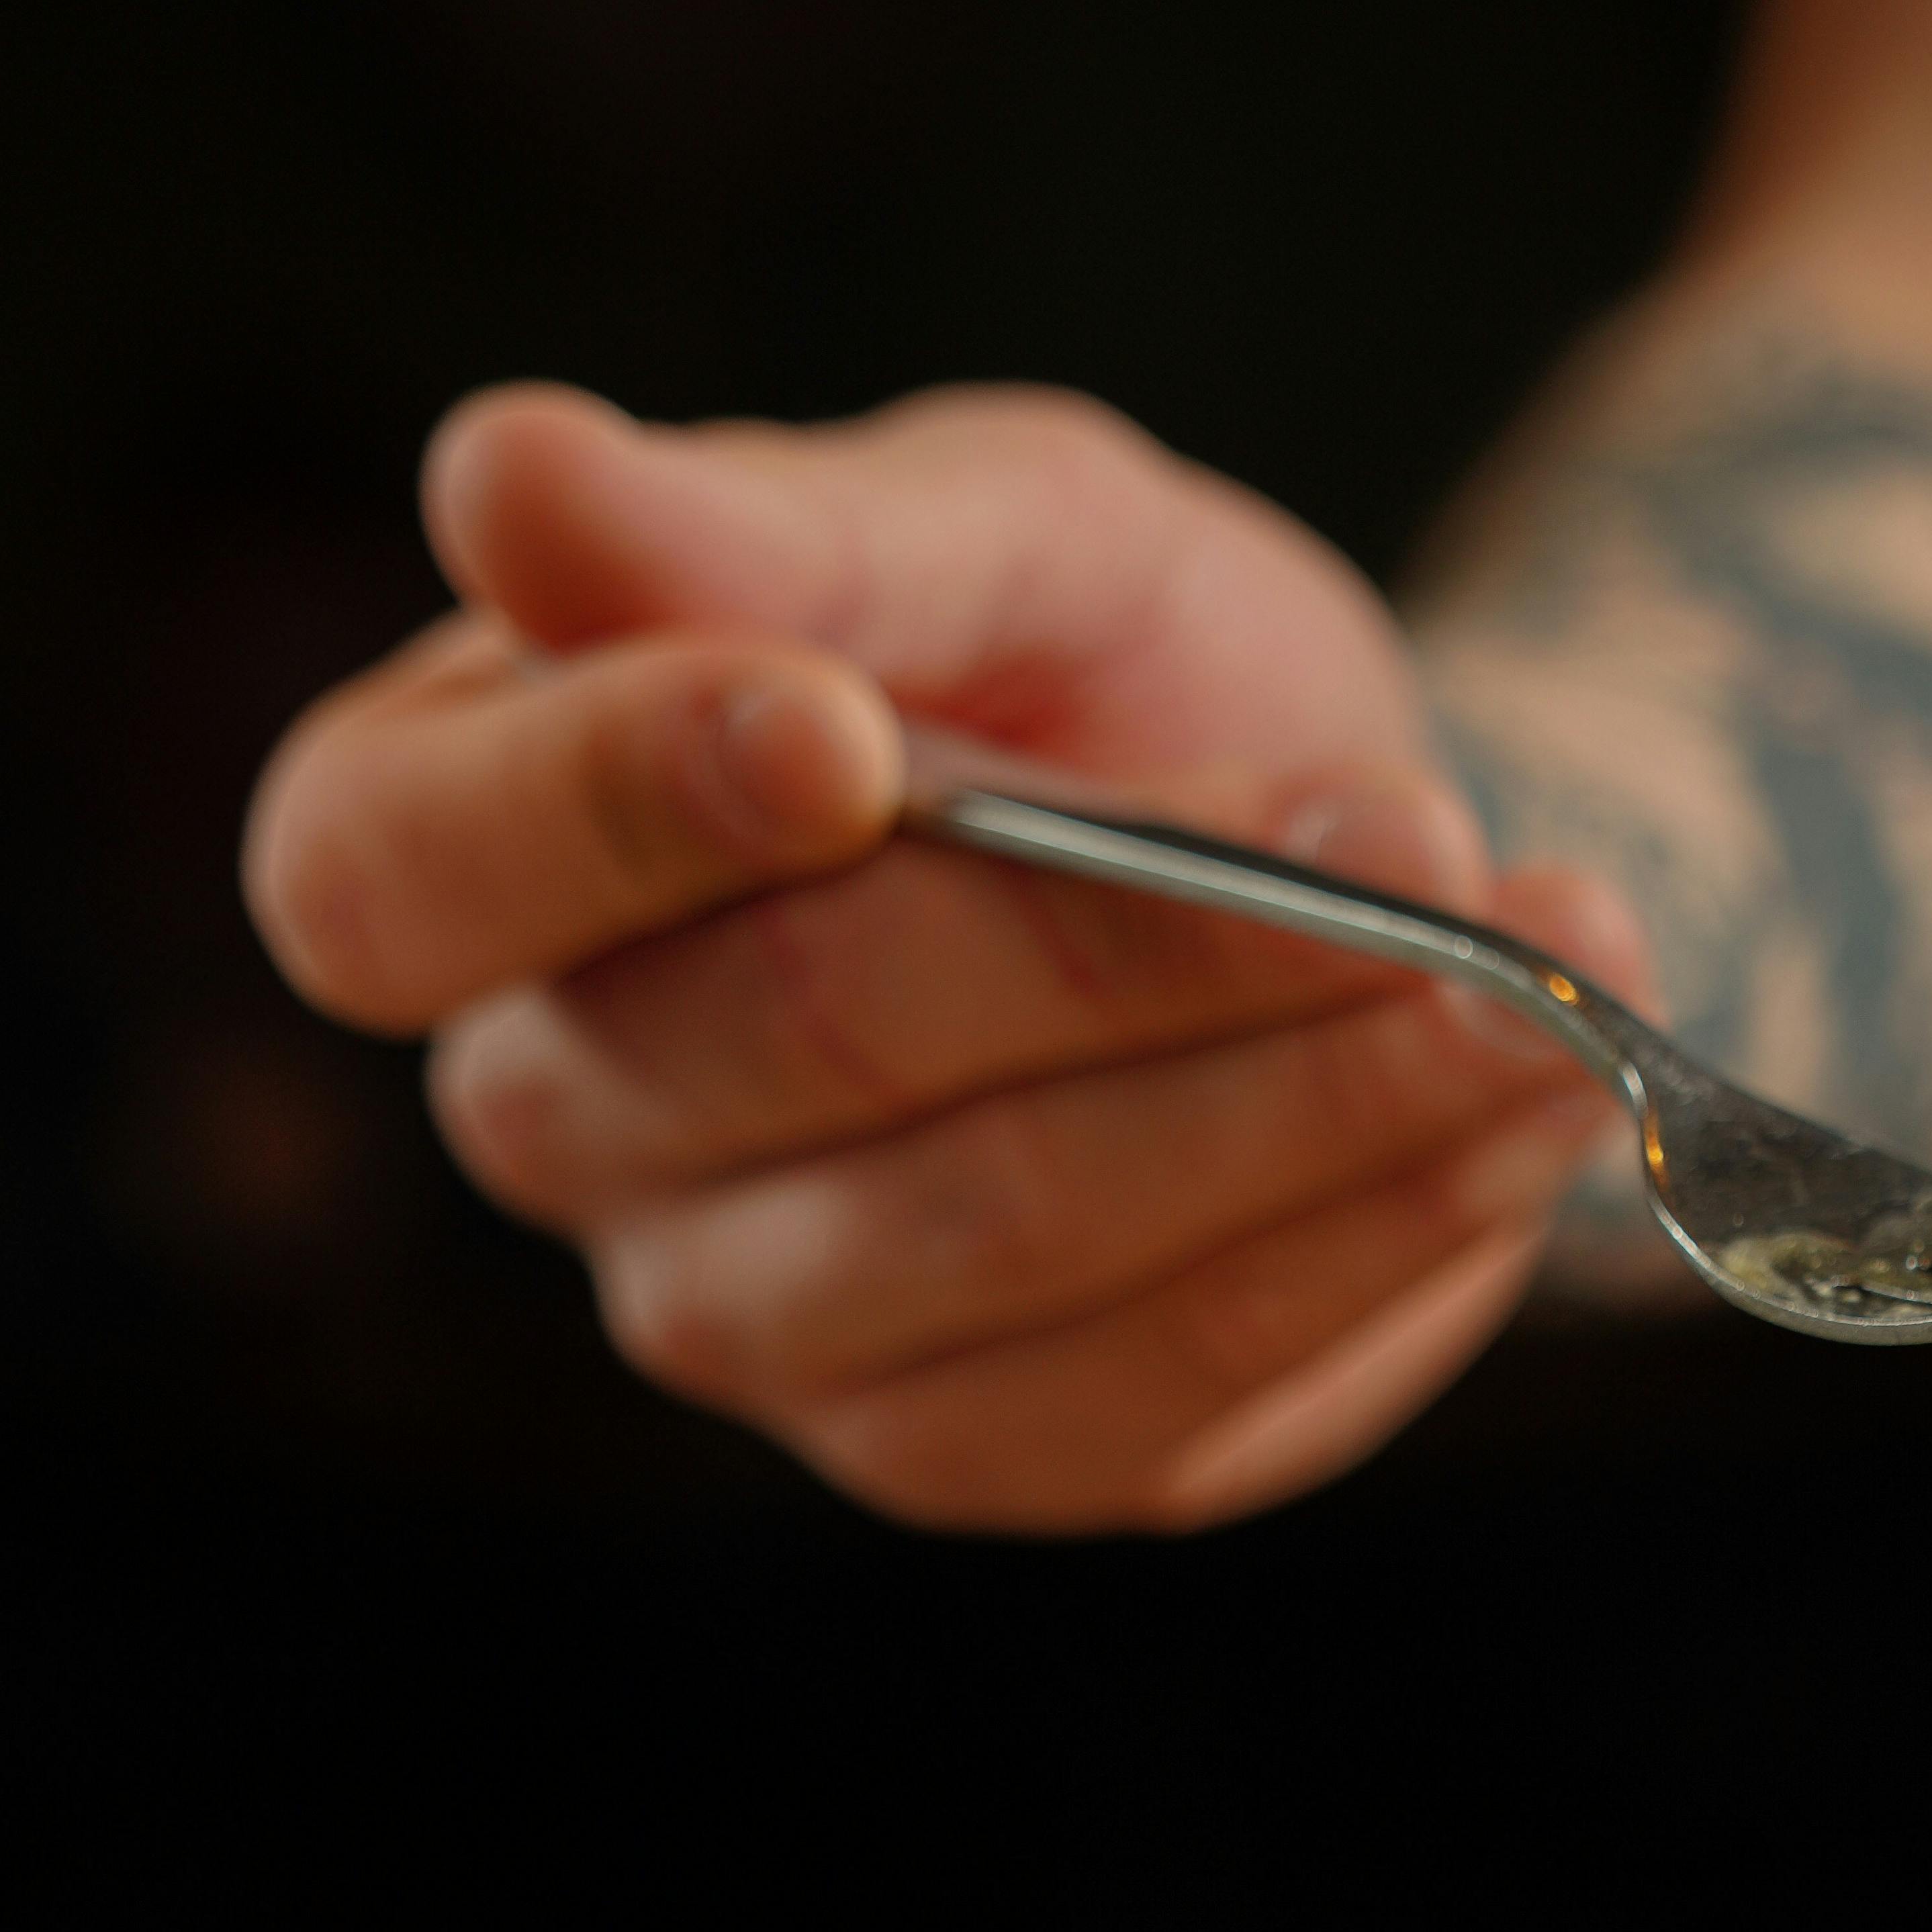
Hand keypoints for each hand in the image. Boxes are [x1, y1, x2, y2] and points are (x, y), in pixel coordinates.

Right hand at [244, 383, 1646, 1528]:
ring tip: (1536, 970)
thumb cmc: (1090, 664)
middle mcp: (556, 1114)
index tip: (840, 733)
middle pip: (792, 1045)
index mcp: (446, 844)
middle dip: (1124, 930)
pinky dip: (1365, 1231)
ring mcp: (749, 1323)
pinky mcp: (965, 1449)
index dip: (613, 807)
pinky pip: (1150, 1381)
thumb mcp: (986, 528)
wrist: (1317, 847)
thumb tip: (508, 482)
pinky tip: (1523, 1108)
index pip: (395, 875)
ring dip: (1308, 1096)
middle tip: (1403, 830)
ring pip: (1002, 1230)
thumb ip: (777, 529)